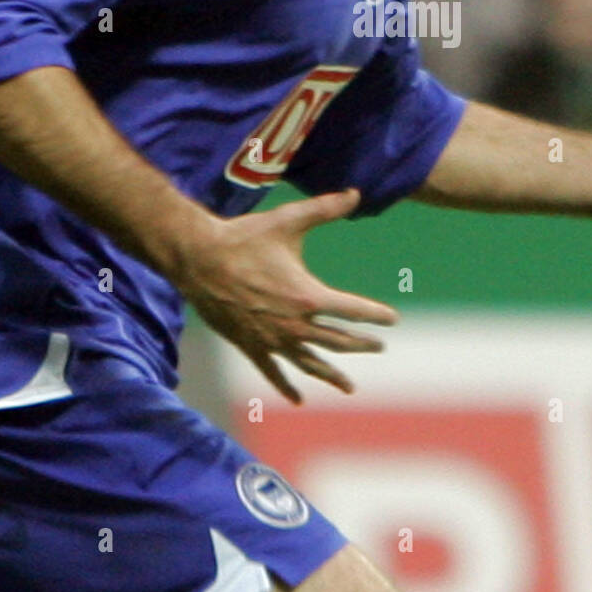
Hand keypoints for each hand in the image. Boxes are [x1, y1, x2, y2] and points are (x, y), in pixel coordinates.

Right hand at [169, 188, 396, 402]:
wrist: (199, 258)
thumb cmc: (245, 238)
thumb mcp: (289, 220)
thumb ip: (325, 208)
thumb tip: (356, 193)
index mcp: (308, 296)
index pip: (352, 310)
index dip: (375, 315)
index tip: (392, 320)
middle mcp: (293, 324)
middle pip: (336, 340)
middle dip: (360, 344)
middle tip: (378, 347)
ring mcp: (272, 339)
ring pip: (309, 362)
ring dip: (330, 374)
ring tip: (349, 386)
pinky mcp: (250, 346)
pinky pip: (273, 372)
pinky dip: (286, 386)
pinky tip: (297, 399)